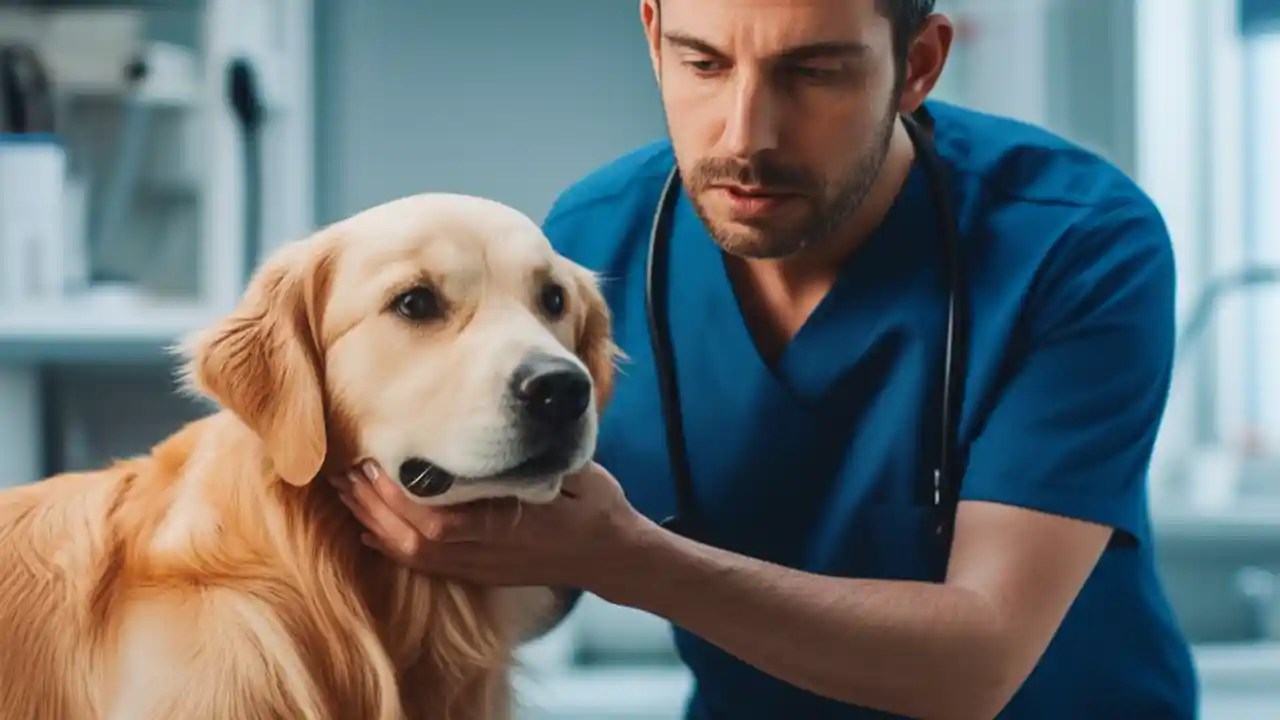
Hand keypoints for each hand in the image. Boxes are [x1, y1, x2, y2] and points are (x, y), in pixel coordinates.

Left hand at [328, 460, 650, 590]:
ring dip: (375, 523)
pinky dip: (391, 546)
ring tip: (348, 492)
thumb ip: (539, 452)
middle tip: (345, 472)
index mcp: (508, 525)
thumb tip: (522, 410)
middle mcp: (487, 552)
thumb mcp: (574, 470)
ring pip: (414, 554)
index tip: (375, 464)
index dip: (400, 499)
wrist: (611, 557)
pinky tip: (370, 526)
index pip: (440, 520)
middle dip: (373, 506)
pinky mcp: (478, 573)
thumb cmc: (595, 506)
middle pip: (414, 540)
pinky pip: (424, 564)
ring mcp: (481, 567)